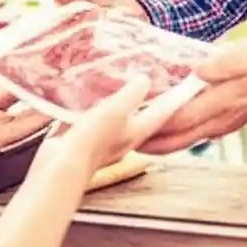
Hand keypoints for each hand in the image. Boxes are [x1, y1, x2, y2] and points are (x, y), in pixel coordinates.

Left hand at [0, 72, 53, 156]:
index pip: (5, 91)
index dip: (18, 80)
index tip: (32, 70)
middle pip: (19, 102)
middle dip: (34, 91)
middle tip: (51, 78)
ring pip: (27, 115)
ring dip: (42, 105)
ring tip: (60, 92)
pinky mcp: (4, 136)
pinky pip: (26, 126)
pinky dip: (41, 118)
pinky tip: (54, 108)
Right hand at [36, 78, 168, 174]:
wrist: (61, 167)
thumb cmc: (92, 139)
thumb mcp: (116, 110)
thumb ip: (132, 94)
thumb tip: (145, 79)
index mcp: (138, 131)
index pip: (163, 113)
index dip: (174, 99)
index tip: (185, 85)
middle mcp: (126, 137)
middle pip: (145, 117)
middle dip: (152, 101)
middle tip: (158, 81)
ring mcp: (106, 140)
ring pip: (122, 118)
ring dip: (126, 104)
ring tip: (127, 84)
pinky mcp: (86, 139)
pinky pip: (100, 119)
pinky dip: (102, 107)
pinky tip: (94, 97)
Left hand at [137, 43, 246, 154]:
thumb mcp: (245, 56)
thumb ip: (222, 64)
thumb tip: (198, 70)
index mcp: (220, 103)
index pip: (181, 119)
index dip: (156, 124)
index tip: (132, 122)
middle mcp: (217, 122)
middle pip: (178, 139)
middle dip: (150, 143)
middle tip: (122, 142)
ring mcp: (219, 127)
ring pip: (184, 142)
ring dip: (159, 144)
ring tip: (133, 141)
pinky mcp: (220, 126)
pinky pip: (192, 137)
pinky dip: (173, 138)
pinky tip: (159, 132)